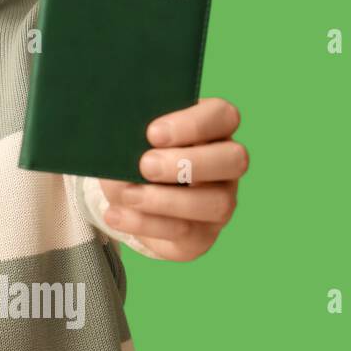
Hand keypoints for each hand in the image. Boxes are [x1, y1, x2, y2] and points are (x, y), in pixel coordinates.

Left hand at [98, 97, 248, 261]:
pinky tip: (116, 215)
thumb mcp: (127, 142)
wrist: (123, 198)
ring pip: (217, 203)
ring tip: (129, 195)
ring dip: (167, 200)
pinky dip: (146, 224)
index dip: (193, 124)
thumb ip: (131, 137)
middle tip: (145, 165)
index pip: (223, 115)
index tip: (152, 133)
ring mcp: (220, 201)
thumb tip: (122, 143)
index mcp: (211, 129)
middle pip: (234, 159)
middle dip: (188, 162)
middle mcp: (225, 164)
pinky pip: (186, 233)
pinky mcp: (203, 235)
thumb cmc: (131, 156)